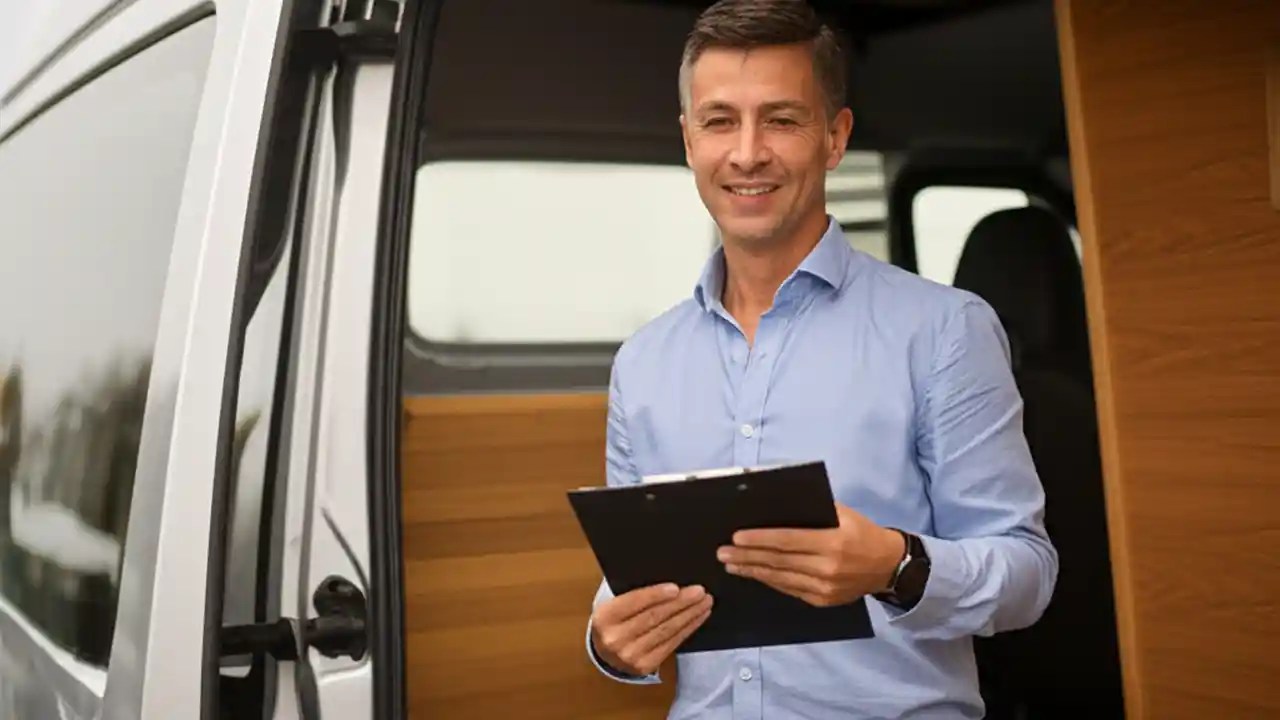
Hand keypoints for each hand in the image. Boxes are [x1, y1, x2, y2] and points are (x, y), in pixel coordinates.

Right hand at [590, 583, 712, 675]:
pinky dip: (687, 629)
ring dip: (689, 615)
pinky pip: (671, 644)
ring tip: (704, 603)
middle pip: (654, 617)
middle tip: (699, 592)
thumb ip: (633, 595)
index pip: (633, 602)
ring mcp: (631, 655)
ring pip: (666, 630)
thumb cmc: (614, 621)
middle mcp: (615, 638)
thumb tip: (669, 585)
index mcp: (604, 617)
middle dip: (680, 603)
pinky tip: (698, 618)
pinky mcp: (645, 665)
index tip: (676, 588)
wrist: (605, 653)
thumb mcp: (614, 604)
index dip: (656, 595)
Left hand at [717, 503, 905, 606]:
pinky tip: (754, 574)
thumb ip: (814, 511)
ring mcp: (824, 589)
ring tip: (731, 564)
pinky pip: (789, 590)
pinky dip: (769, 581)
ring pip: (780, 579)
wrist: (887, 565)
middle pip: (778, 561)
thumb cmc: (861, 531)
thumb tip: (775, 507)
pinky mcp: (822, 601)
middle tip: (722, 553)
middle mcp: (827, 568)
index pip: (787, 541)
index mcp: (833, 542)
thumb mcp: (843, 514)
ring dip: (752, 571)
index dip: (760, 540)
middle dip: (747, 557)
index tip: (736, 538)